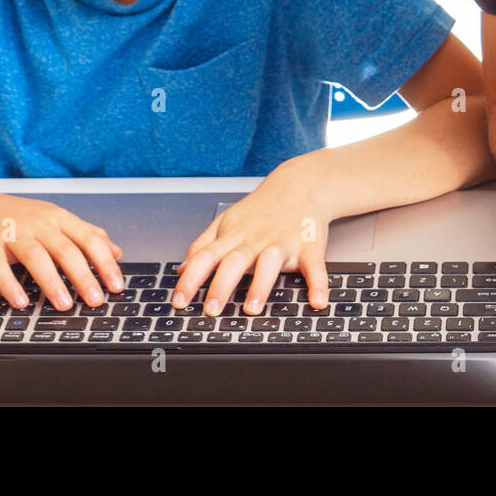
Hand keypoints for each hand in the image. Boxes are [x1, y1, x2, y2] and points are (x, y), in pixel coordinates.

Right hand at [0, 185, 124, 310]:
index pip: (89, 239)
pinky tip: (20, 301)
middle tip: (96, 300)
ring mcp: (12, 233)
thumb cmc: (18, 218)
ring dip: (52, 282)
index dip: (105, 263)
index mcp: (59, 218)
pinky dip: (10, 285)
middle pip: (66, 250)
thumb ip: (86, 235)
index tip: (117, 285)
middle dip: (84, 277)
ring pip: (36, 257)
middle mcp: (38, 223)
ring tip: (65, 304)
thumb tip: (117, 253)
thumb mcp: (55, 220)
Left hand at [171, 164, 334, 315]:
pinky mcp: (309, 247)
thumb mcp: (227, 221)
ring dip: (260, 285)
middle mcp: (255, 240)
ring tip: (252, 308)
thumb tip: (181, 269)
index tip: (178, 302)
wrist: (301, 185)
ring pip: (269, 264)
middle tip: (210, 311)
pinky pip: (313, 267)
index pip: (205, 257)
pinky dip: (318, 284)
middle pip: (234, 262)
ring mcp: (283, 243)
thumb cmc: (261, 209)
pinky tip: (317, 302)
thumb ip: (203, 245)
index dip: (189, 279)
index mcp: (233, 236)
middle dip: (220, 287)